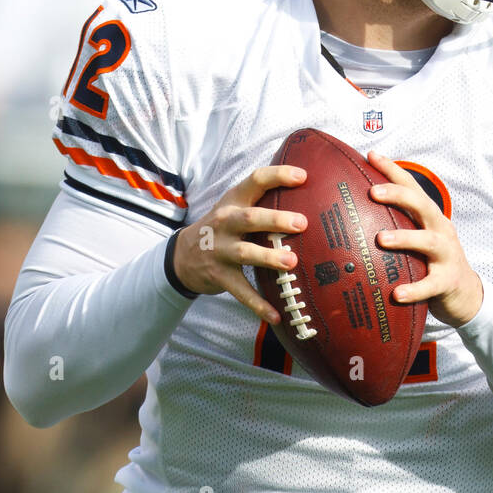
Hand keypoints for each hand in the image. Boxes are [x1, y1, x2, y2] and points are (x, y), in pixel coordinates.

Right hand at [172, 165, 309, 323]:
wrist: (182, 255)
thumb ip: (262, 199)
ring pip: (245, 253)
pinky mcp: (219, 276)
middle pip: (249, 218)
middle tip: (302, 223)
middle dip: (275, 220)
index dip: (278, 176)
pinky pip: (241, 291)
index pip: (255, 181)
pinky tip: (276, 315)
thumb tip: (310, 189)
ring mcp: (220, 250)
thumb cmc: (223, 227)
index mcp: (233, 201)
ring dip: (268, 257)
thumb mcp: (234, 206)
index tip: (303, 176)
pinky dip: (258, 304)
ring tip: (291, 263)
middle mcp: (225, 223)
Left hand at [366, 151, 483, 327]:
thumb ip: (395, 224)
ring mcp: (447, 255)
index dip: (393, 170)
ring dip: (405, 238)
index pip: (412, 187)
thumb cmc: (432, 261)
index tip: (371, 155)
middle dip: (399, 195)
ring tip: (380, 239)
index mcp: (430, 217)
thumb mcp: (418, 237)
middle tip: (373, 192)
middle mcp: (440, 229)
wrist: (466, 293)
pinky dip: (415, 289)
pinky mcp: (448, 281)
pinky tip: (397, 294)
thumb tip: (351, 216)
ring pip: (428, 242)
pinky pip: (431, 285)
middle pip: (423, 205)